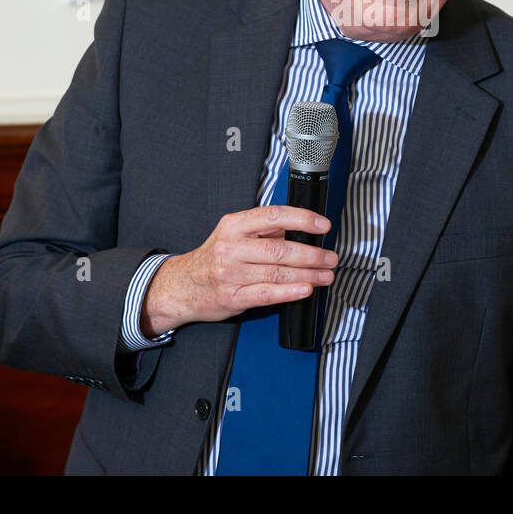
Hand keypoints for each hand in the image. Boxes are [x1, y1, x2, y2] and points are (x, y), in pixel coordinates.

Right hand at [140, 206, 337, 335]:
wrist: (182, 286)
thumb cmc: (214, 258)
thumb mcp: (232, 234)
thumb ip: (263, 231)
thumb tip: (301, 229)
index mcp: (233, 225)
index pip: (273, 216)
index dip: (302, 219)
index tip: (323, 225)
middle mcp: (231, 247)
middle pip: (280, 248)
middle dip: (312, 254)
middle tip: (330, 257)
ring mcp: (231, 274)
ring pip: (277, 273)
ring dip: (308, 274)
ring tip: (325, 275)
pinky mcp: (233, 297)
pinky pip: (267, 294)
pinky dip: (290, 292)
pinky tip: (306, 289)